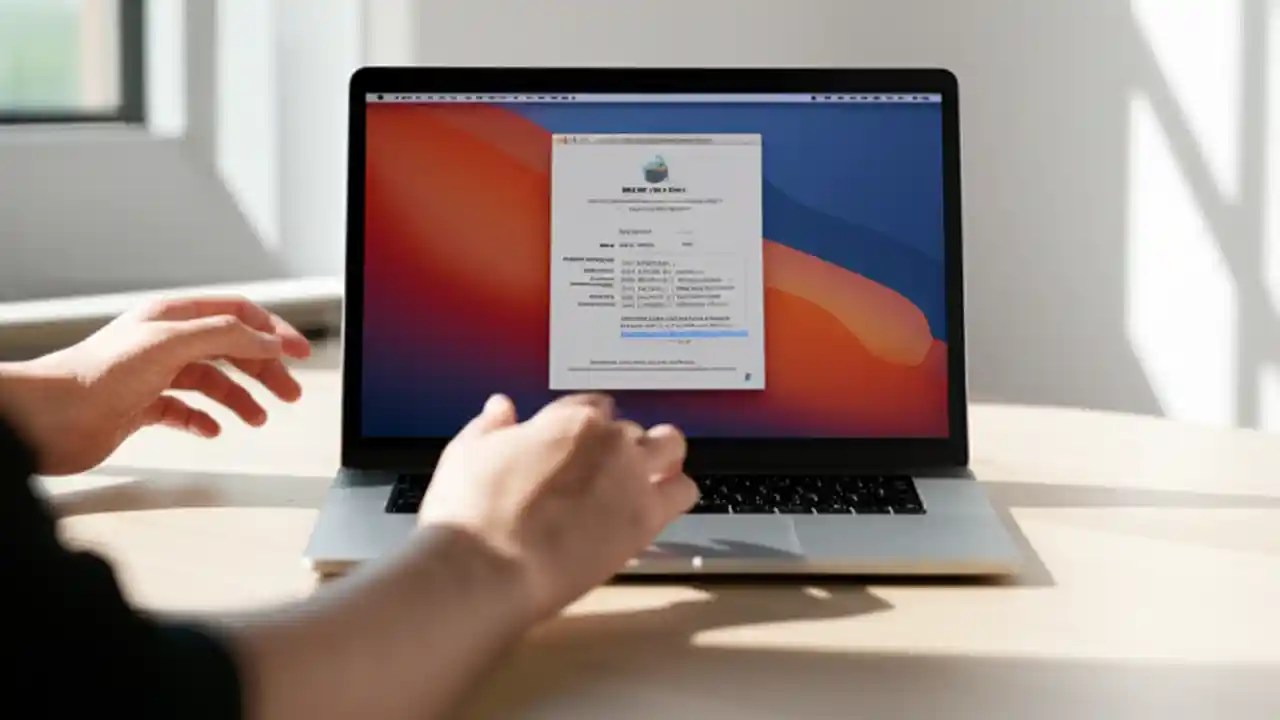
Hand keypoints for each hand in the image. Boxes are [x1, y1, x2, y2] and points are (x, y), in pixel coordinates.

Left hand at [0, 296, 310, 474]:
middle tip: (289, 393)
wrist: (50, 417)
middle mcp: (166, 343)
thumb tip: (268, 339)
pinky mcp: (143, 406)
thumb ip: (225, 336)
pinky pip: (186, 411)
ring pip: (213, 381)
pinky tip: (212, 429)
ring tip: (257, 417)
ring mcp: (155, 374)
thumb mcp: (172, 343)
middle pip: (231, 348)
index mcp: (174, 317)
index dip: (273, 330)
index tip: (300, 351)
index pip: (237, 313)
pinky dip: (204, 420)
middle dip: (265, 369)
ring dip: (240, 399)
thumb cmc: (96, 374)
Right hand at [419, 393, 697, 621]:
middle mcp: (607, 439)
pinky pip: (683, 492)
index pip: (594, 405)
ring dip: (661, 458)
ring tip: (649, 478)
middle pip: (632, 429)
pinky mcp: (647, 518)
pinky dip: (675, 493)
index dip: (588, 424)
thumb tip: (501, 408)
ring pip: (670, 448)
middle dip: (622, 443)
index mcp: (567, 419)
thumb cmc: (472, 512)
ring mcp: (632, 477)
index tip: (580, 442)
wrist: (490, 567)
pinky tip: (660, 505)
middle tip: (608, 469)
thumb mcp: (467, 454)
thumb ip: (491, 427)